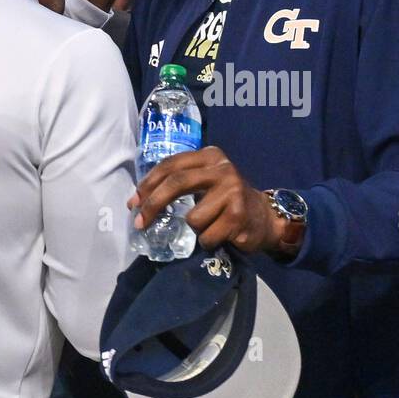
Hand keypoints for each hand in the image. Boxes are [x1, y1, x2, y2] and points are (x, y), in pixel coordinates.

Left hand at [129, 147, 284, 252]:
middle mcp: (223, 168)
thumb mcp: (205, 182)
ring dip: (194, 230)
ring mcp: (233, 191)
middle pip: (176, 184)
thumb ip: (178, 184)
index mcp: (210, 155)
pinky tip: (221, 235)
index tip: (133, 203)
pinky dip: (208, 241)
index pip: (170, 165)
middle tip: (140, 223)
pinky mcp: (238, 215)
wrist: (264, 218)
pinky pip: (206, 236)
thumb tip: (138, 202)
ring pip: (192, 218)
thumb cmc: (226, 201)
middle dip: (153, 205)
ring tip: (210, 226)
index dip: (148, 185)